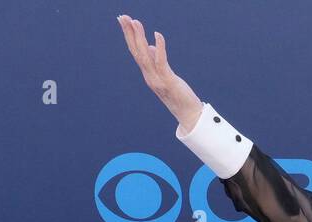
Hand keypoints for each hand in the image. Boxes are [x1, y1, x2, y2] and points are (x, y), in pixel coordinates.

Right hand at [117, 13, 202, 131]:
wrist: (189, 115)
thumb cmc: (179, 95)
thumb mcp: (166, 76)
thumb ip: (157, 62)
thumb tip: (151, 47)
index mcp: (148, 74)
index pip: (136, 52)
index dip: (129, 37)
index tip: (123, 21)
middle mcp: (149, 76)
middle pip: (136, 52)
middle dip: (129, 33)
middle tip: (122, 17)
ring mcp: (157, 79)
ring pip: (145, 56)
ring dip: (139, 38)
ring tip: (135, 22)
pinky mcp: (168, 81)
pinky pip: (161, 62)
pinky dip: (159, 47)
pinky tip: (157, 34)